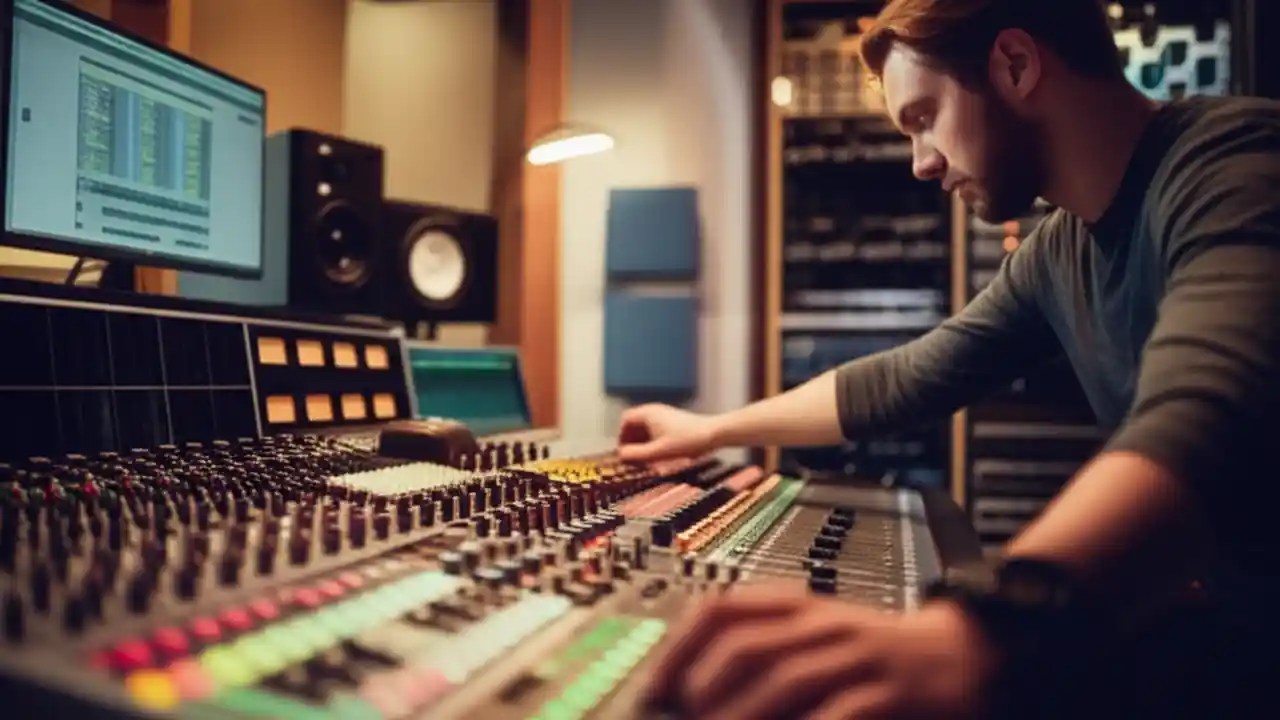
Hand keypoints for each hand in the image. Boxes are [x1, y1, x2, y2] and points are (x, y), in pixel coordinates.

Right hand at [616, 404, 720, 461]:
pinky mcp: (673, 422)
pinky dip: (652, 441)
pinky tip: (658, 455)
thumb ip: (637, 454)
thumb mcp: (659, 451)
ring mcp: (664, 415)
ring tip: (645, 459)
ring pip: (645, 428)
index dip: (621, 436)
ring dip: (642, 443)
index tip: (623, 451)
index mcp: (648, 413)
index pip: (625, 420)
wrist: (713, 434)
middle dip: (631, 441)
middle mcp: (654, 411)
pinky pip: (656, 430)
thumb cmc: (686, 441)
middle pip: (634, 424)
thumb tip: (620, 455)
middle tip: (633, 458)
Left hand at [642, 587, 997, 719]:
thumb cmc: (869, 650)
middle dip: (705, 685)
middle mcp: (820, 625)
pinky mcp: (888, 692)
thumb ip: (760, 649)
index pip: (723, 608)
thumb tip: (688, 686)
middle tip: (685, 715)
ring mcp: (855, 657)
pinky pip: (838, 714)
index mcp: (794, 606)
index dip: (680, 646)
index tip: (656, 687)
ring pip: (786, 680)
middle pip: (747, 646)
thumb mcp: (812, 634)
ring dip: (743, 713)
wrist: (957, 652)